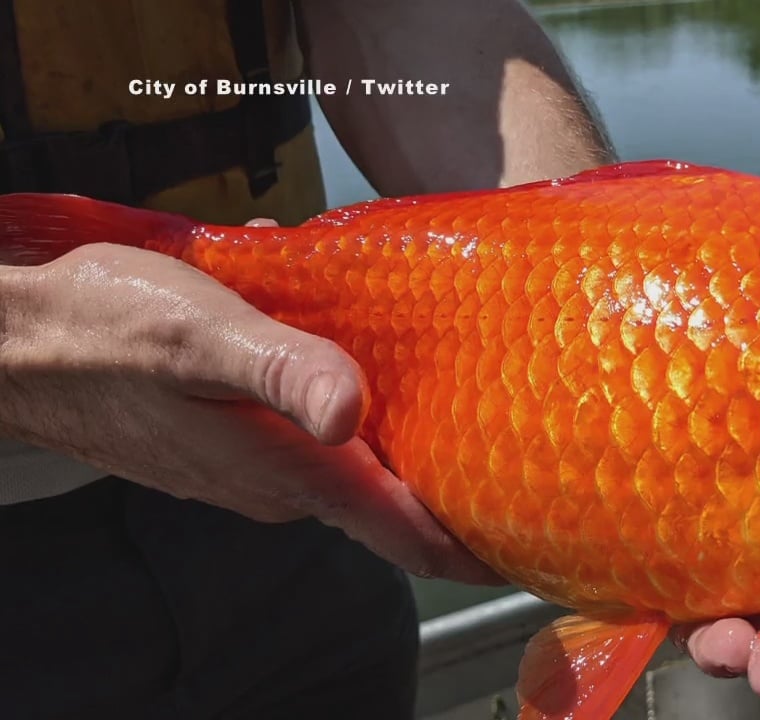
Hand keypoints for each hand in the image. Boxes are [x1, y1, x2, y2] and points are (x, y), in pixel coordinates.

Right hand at [0, 230, 498, 583]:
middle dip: (461, 501)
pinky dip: (366, 437)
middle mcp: (283, 488)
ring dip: (415, 464)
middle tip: (532, 471)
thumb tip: (353, 412)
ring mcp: (258, 475)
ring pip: (360, 481)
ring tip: (480, 429)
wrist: (20, 345)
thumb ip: (280, 370)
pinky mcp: (239, 452)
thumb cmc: (101, 328)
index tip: (539, 551)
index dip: (478, 552)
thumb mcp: (198, 331)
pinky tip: (383, 390)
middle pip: (396, 512)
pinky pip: (324, 455)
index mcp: (290, 470)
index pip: (407, 537)